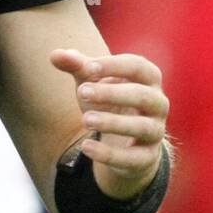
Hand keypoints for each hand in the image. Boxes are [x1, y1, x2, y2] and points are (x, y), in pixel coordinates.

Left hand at [50, 49, 168, 198]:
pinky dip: (110, 154)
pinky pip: (134, 157)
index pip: (137, 66)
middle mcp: (158, 103)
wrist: (124, 140)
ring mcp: (155, 131)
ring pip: (141, 127)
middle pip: (141, 95)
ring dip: (112, 123)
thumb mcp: (92, 82)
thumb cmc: (108, 100)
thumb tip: (54, 54)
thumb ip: (76, 66)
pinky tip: (86, 147)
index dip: (113, 65)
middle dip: (111, 93)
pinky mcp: (147, 157)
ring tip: (84, 119)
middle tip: (82, 91)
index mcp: (148, 78)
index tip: (87, 67)